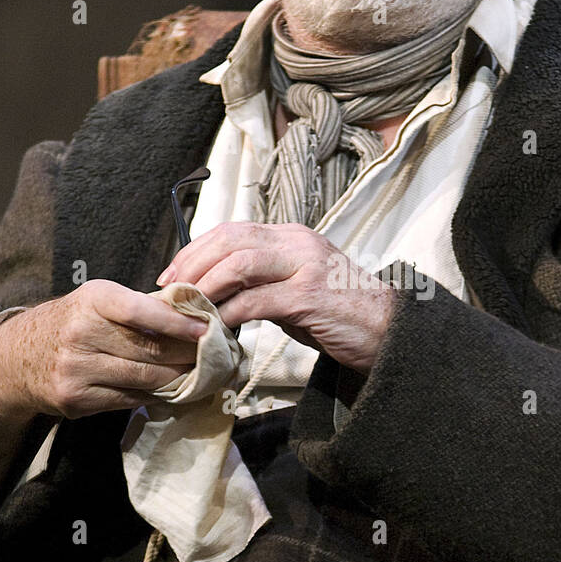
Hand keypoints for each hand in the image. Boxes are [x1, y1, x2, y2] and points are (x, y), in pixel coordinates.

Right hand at [0, 279, 207, 421]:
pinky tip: (172, 391)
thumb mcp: (98, 301)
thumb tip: (193, 316)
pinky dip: (155, 396)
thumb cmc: (71, 322)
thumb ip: (139, 307)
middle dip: (188, 356)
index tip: (207, 329)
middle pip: (148, 350)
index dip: (177, 322)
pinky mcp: (76, 399)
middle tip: (215, 357)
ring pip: (143, 379)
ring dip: (178, 379)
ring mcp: (76, 369)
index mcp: (92, 300)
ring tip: (201, 375)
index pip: (140, 311)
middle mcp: (81, 333)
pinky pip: (128, 399)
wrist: (17, 357)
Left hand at [157, 221, 398, 372]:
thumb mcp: (296, 289)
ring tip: (187, 307)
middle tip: (170, 290)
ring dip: (206, 286)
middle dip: (192, 264)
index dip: (195, 249)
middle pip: (231, 239)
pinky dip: (229, 314)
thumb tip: (216, 294)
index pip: (233, 229)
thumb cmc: (340, 314)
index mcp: (292, 236)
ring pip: (240, 263)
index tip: (172, 274)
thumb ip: (262, 284)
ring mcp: (306, 266)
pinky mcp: (310, 296)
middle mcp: (298, 243)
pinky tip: (215, 327)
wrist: (390, 332)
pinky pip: (257, 301)